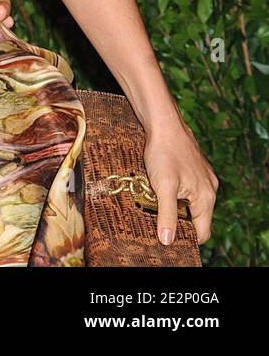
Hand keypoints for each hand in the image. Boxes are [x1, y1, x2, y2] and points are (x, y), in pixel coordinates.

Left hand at [142, 113, 217, 244]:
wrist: (163, 123)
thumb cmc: (163, 152)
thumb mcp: (163, 186)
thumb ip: (166, 214)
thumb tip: (168, 240)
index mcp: (206, 198)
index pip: (202, 232)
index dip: (185, 238)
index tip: (166, 238)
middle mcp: (209, 190)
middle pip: (196, 218)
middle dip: (178, 222)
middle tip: (156, 222)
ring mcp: (202, 179)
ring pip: (190, 203)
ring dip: (174, 206)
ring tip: (154, 204)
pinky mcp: (194, 170)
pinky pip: (187, 190)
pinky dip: (174, 193)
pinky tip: (158, 188)